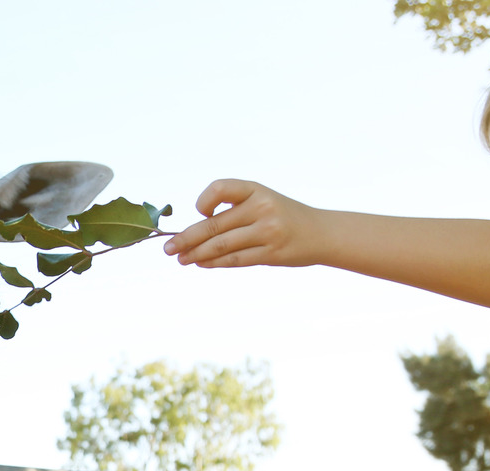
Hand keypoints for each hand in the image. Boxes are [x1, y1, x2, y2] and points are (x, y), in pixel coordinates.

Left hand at [163, 180, 323, 267]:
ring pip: (221, 246)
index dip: (204, 200)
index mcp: (256, 189)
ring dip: (196, 254)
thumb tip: (192, 231)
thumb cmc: (282, 216)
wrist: (321, 233)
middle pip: (214, 225)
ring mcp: (267, 232)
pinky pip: (235, 260)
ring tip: (181, 259)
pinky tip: (201, 263)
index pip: (221, 188)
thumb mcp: (262, 200)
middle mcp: (262, 208)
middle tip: (168, 248)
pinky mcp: (271, 253)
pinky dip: (214, 262)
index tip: (199, 212)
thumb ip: (233, 210)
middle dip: (186, 238)